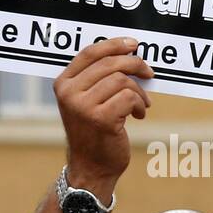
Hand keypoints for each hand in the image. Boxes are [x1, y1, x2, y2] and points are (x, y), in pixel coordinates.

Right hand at [53, 37, 152, 200]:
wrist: (91, 168)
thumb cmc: (94, 133)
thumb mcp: (87, 102)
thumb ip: (97, 79)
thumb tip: (128, 54)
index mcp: (63, 84)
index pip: (90, 53)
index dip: (114, 45)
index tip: (134, 44)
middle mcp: (69, 93)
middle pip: (109, 63)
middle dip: (135, 65)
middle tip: (149, 74)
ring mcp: (83, 106)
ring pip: (122, 80)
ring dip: (139, 92)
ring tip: (141, 105)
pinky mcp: (101, 119)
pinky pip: (130, 97)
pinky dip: (140, 104)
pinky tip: (138, 115)